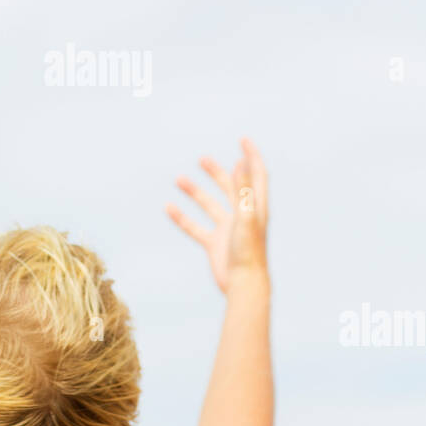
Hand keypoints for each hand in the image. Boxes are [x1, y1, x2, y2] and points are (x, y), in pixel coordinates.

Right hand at [166, 137, 268, 291]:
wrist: (244, 285)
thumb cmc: (249, 251)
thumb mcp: (246, 216)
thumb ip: (243, 190)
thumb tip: (240, 163)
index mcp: (256, 206)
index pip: (257, 175)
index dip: (252, 157)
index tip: (243, 140)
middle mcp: (243, 215)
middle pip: (231, 187)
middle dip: (217, 172)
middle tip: (202, 159)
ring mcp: (227, 230)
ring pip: (209, 205)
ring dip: (195, 192)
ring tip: (178, 179)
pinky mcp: (215, 244)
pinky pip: (195, 227)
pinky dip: (182, 217)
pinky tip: (168, 208)